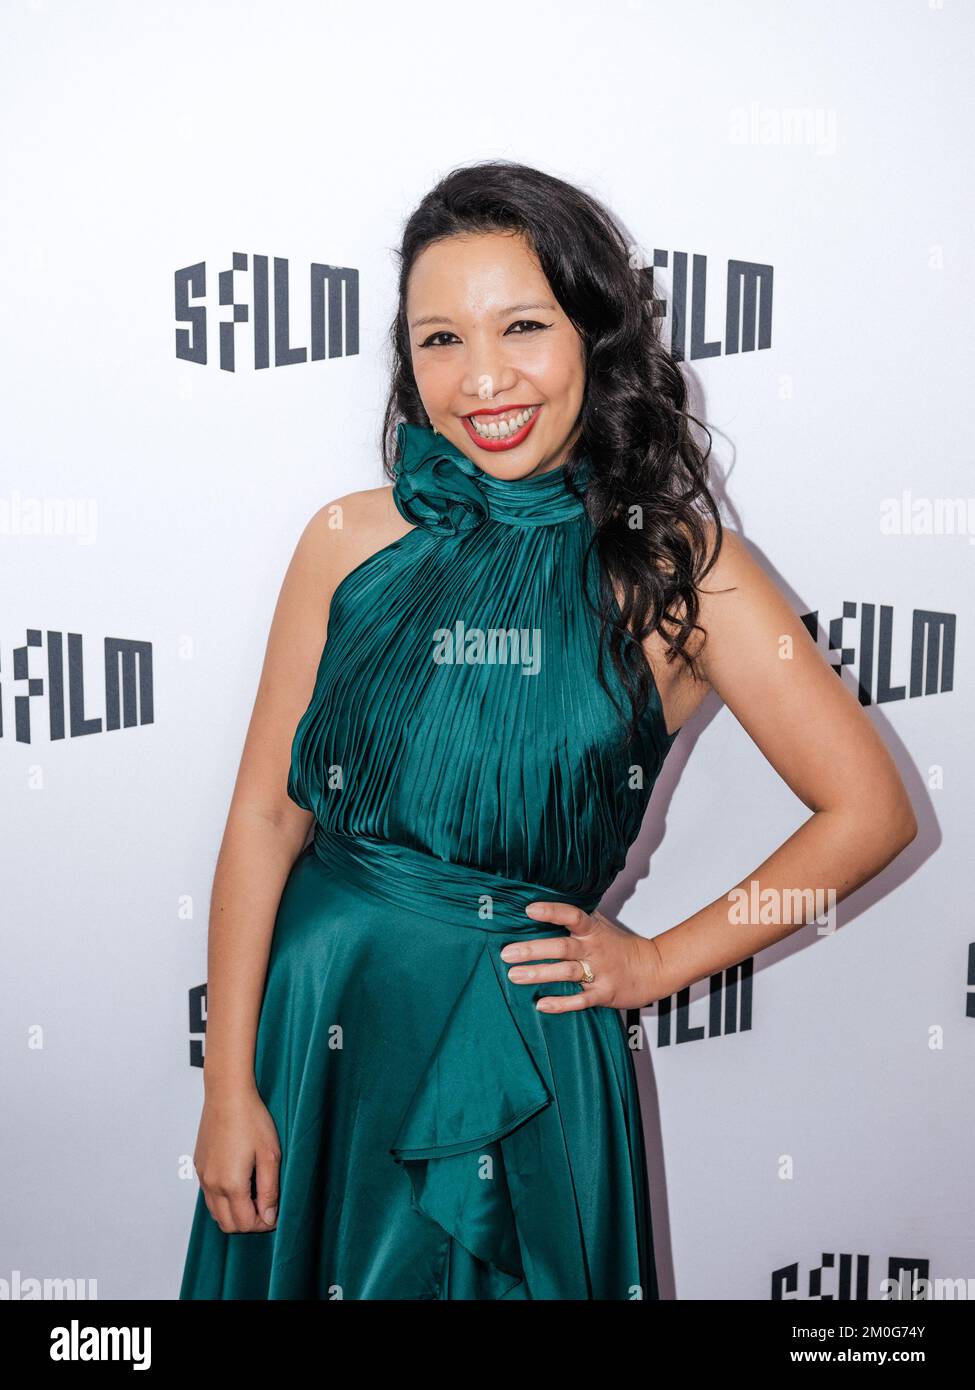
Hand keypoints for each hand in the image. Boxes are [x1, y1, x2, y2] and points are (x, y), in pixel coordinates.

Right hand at [193, 1086, 281, 1233]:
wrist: (227, 1094)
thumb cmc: (252, 1119)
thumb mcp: (270, 1155)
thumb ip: (269, 1190)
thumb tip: (269, 1217)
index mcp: (231, 1184)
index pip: (245, 1223)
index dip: (263, 1224)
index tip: (275, 1213)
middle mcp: (212, 1184)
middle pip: (227, 1224)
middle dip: (248, 1223)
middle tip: (266, 1207)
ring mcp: (202, 1176)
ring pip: (215, 1212)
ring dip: (234, 1213)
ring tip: (254, 1195)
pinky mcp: (198, 1166)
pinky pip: (209, 1196)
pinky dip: (223, 1200)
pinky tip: (239, 1182)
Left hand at [500, 901, 663, 1012]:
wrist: (653, 968)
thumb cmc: (619, 945)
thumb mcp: (600, 926)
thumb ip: (576, 919)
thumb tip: (541, 905)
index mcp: (593, 930)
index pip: (572, 915)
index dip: (551, 911)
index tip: (529, 909)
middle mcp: (595, 949)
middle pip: (562, 947)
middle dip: (533, 950)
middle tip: (506, 953)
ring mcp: (600, 972)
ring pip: (566, 972)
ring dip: (540, 974)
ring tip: (514, 975)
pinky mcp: (604, 994)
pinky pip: (580, 1000)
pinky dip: (561, 1003)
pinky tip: (541, 1004)